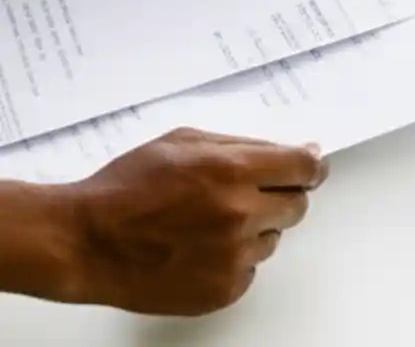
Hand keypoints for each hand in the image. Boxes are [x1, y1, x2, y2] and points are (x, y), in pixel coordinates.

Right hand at [61, 127, 327, 315]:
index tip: (309, 167)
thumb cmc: (126, 189)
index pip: (306, 168)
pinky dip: (234, 258)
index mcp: (233, 171)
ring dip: (254, 228)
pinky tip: (199, 248)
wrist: (85, 242)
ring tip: (206, 222)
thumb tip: (297, 149)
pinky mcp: (224, 289)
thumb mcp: (184, 142)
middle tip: (244, 193)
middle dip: (279, 195)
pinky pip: (251, 268)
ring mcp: (234, 256)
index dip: (311, 166)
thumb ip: (244, 145)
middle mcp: (240, 214)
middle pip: (298, 204)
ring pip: (273, 237)